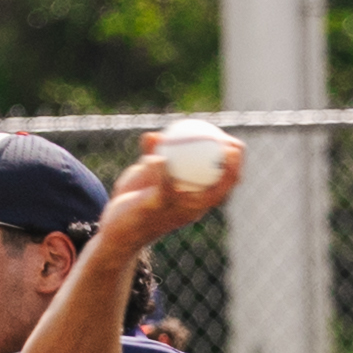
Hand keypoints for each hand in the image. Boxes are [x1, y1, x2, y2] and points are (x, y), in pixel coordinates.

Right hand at [103, 128, 245, 251]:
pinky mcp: (156, 170)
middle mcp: (191, 186)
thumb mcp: (150, 206)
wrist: (117, 226)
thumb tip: (162, 161)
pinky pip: (158, 151)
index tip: (232, 147)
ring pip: (185, 152)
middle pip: (214, 160)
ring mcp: (174, 176)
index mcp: (201, 200)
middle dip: (220, 143)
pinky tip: (150, 137)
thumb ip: (160, 185)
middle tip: (213, 130)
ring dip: (185, 138)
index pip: (228, 180)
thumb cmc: (138, 222)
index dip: (235, 163)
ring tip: (184, 125)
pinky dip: (154, 144)